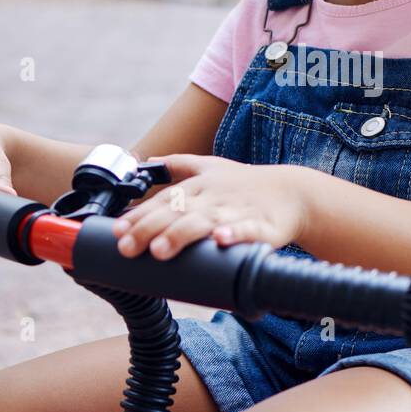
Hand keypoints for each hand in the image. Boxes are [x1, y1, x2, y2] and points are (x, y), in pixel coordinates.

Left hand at [109, 154, 306, 260]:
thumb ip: (179, 165)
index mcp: (199, 186)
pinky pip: (247, 230)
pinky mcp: (261, 226)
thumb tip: (147, 161)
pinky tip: (220, 240)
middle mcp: (214, 197)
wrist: (293, 193)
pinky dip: (233, 234)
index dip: (140, 216)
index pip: (163, 201)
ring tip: (161, 250)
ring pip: (205, 222)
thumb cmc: (247, 183)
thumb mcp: (212, 166)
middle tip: (128, 247)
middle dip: (150, 229)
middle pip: (177, 212)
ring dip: (182, 234)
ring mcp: (237, 211)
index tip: (118, 230)